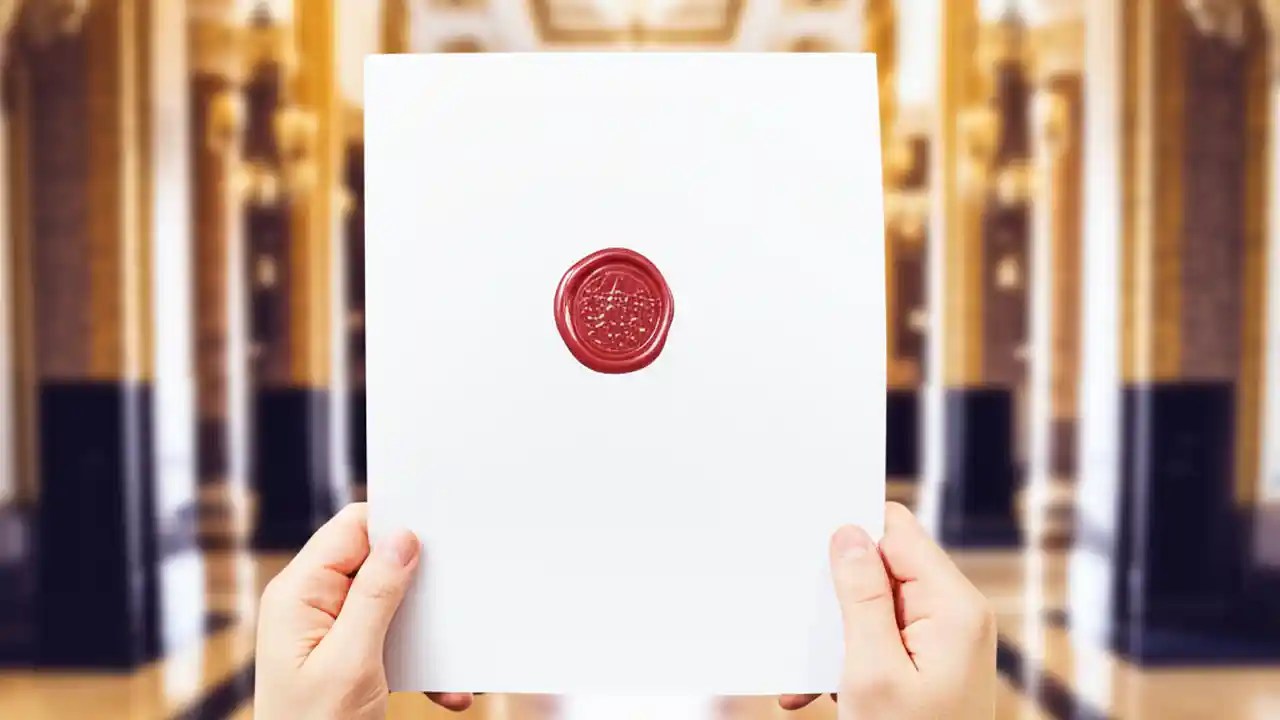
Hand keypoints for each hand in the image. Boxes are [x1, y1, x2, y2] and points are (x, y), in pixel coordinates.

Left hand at [254, 503, 474, 717]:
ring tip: (455, 660)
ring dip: (426, 631)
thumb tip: (403, 537)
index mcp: (298, 593)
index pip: (351, 528)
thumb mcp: (351, 661)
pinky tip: (445, 692)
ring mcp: (328, 629)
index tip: (441, 532)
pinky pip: (392, 640)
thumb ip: (377, 594)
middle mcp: (310, 603)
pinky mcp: (347, 655)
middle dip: (420, 584)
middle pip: (375, 561)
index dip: (394, 524)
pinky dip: (421, 663)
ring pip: (391, 603)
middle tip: (458, 595)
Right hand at [779, 502, 995, 718]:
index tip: (809, 550)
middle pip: (884, 568)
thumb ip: (861, 596)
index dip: (852, 532)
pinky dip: (848, 661)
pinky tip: (819, 694)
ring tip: (808, 681)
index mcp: (953, 606)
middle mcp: (955, 615)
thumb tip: (849, 533)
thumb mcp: (872, 670)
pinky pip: (882, 640)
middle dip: (837, 597)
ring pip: (875, 608)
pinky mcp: (931, 663)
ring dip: (836, 637)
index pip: (897, 530)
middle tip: (803, 626)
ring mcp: (945, 640)